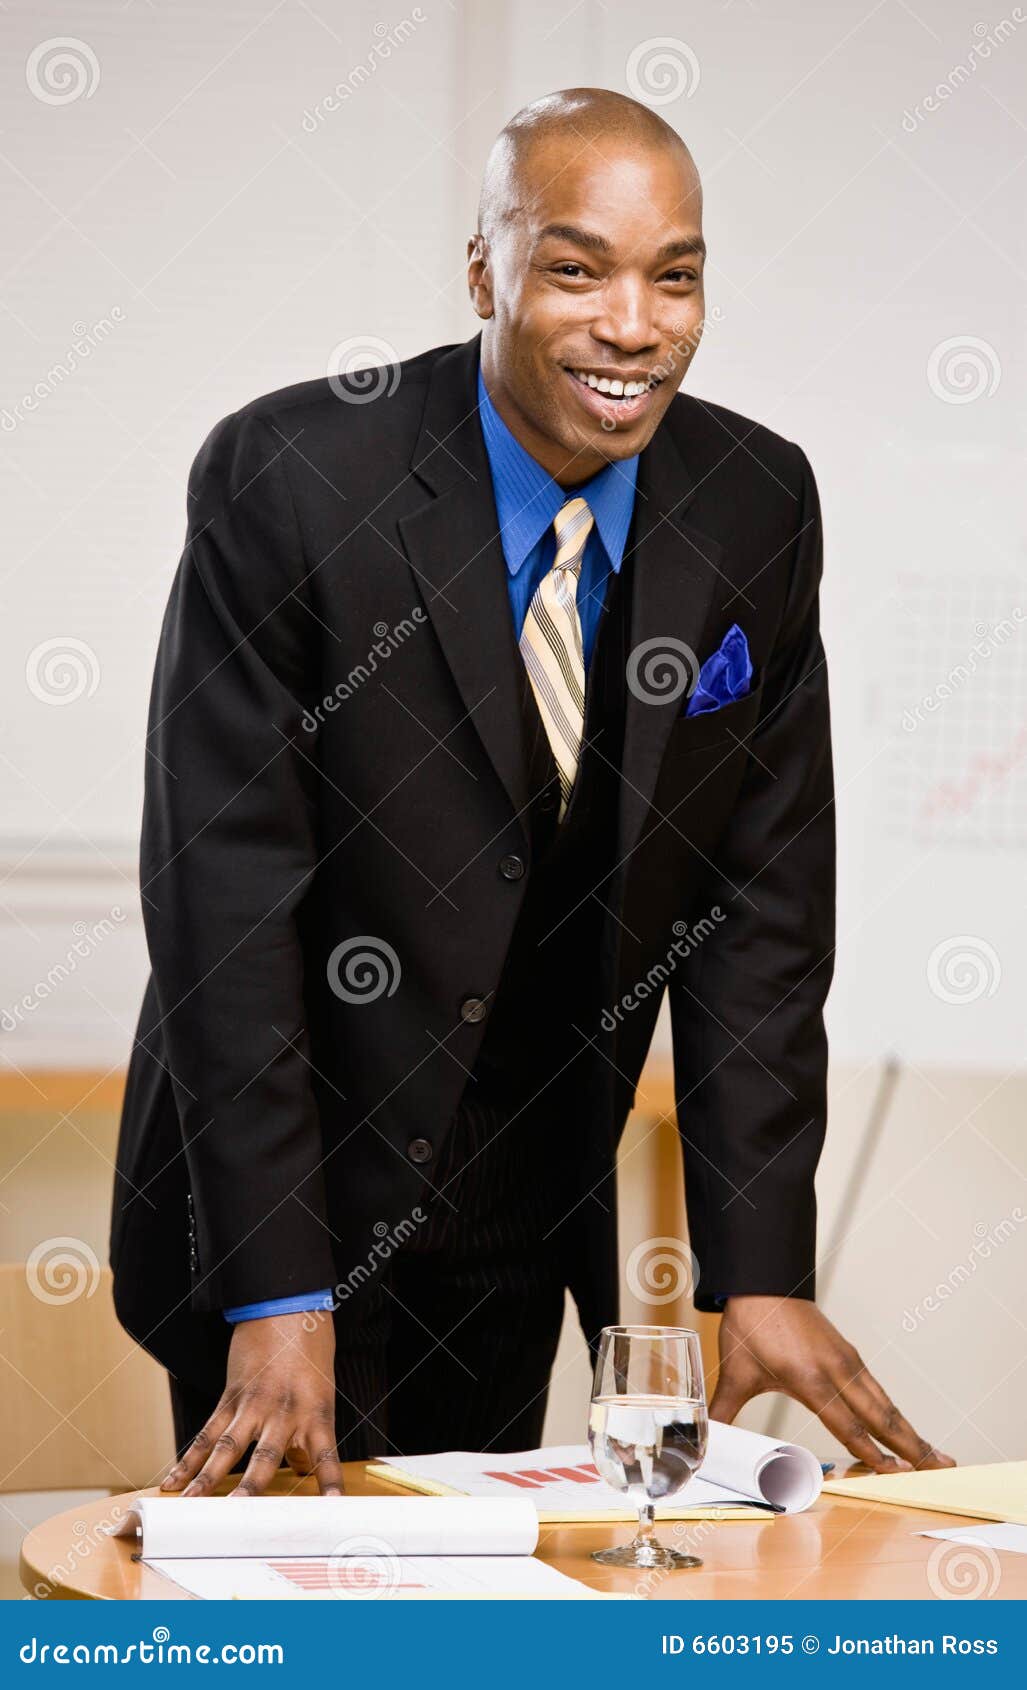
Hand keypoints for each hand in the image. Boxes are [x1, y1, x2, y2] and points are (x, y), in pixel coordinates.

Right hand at [160, 1308, 341, 1496]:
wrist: (288, 1304)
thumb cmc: (312, 1349)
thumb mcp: (322, 1391)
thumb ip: (308, 1432)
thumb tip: (300, 1470)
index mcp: (316, 1412)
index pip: (326, 1456)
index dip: (329, 1484)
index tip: (332, 1509)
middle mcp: (284, 1411)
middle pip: (265, 1457)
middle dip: (251, 1488)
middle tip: (238, 1514)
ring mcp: (254, 1403)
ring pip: (228, 1447)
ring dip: (207, 1478)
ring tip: (192, 1504)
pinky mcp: (231, 1396)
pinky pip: (208, 1432)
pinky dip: (190, 1458)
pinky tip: (175, 1480)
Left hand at [710, 1296, 955, 1472]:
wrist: (762, 1281)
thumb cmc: (751, 1324)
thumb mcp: (734, 1372)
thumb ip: (723, 1411)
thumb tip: (705, 1436)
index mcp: (810, 1378)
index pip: (848, 1425)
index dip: (872, 1453)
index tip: (895, 1474)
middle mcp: (836, 1370)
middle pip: (881, 1416)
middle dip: (912, 1446)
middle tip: (941, 1470)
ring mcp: (848, 1360)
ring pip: (885, 1403)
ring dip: (910, 1431)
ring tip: (936, 1456)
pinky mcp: (850, 1354)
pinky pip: (878, 1390)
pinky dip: (896, 1412)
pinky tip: (905, 1428)